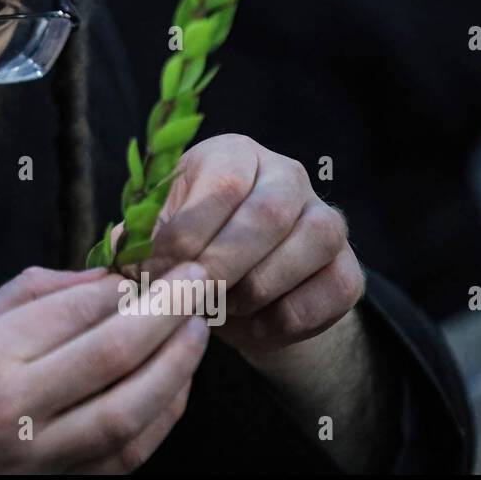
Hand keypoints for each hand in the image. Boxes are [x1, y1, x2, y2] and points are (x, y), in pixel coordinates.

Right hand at [0, 261, 209, 473]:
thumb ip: (29, 297)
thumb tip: (102, 276)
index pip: (77, 309)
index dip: (128, 282)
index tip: (155, 261)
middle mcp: (11, 410)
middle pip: (115, 355)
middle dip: (169, 312)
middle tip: (199, 282)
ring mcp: (34, 460)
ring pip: (130, 412)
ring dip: (176, 368)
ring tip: (197, 331)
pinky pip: (122, 455)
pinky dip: (159, 419)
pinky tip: (173, 386)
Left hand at [119, 134, 363, 357]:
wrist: (231, 291)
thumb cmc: (185, 250)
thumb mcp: (154, 236)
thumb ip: (140, 239)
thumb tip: (131, 251)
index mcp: (232, 154)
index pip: (221, 184)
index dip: (187, 235)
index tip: (157, 272)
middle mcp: (286, 174)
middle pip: (267, 213)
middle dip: (222, 265)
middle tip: (191, 296)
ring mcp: (326, 217)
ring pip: (312, 243)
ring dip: (258, 288)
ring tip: (222, 308)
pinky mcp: (349, 266)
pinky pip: (335, 288)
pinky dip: (291, 317)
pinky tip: (254, 325)